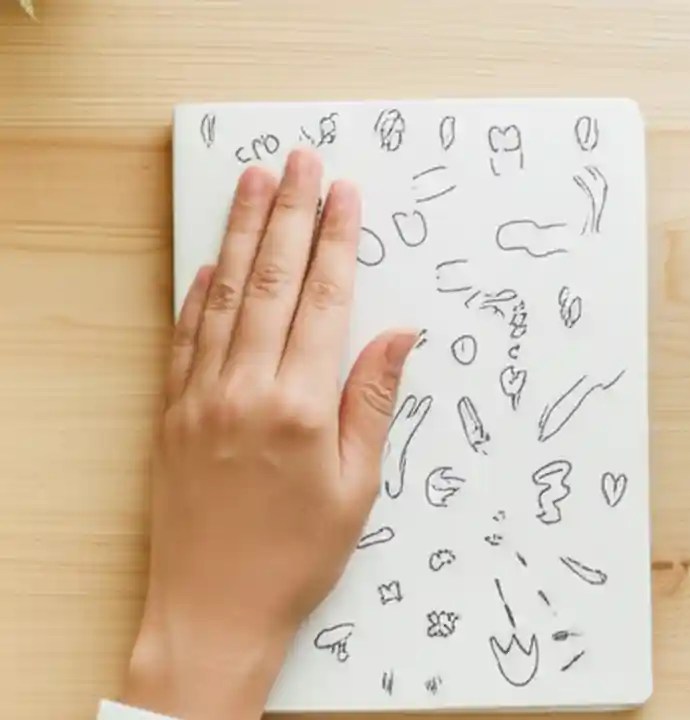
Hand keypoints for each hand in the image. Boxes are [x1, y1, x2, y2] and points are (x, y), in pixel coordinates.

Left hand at [124, 149, 416, 719]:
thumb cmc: (295, 556)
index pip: (323, 301)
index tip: (345, 194)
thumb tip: (399, 336)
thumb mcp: (357, 486)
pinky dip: (199, 291)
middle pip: (271, 281)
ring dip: (240, 234)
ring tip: (254, 183)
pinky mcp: (172, 412)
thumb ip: (373, 401)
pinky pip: (185, 335)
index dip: (337, 241)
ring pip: (223, 296)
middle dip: (289, 214)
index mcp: (300, 407)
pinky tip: (211, 260)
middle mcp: (245, 390)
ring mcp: (200, 397)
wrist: (213, 609)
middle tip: (300, 162)